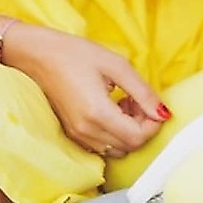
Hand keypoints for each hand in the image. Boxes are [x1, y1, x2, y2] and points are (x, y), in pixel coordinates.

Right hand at [3, 22, 170, 158]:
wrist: (38, 55)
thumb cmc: (77, 54)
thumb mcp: (116, 65)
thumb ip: (143, 92)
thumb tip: (164, 113)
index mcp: (98, 114)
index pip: (137, 138)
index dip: (153, 124)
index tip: (153, 104)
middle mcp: (86, 132)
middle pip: (128, 146)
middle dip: (142, 126)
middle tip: (139, 100)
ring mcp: (76, 136)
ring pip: (115, 149)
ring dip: (128, 131)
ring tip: (125, 102)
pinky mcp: (71, 134)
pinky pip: (101, 146)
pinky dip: (114, 133)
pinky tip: (111, 109)